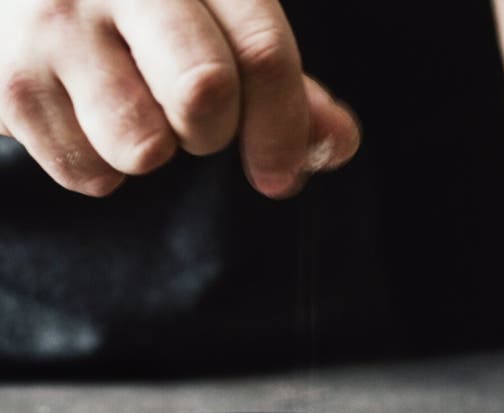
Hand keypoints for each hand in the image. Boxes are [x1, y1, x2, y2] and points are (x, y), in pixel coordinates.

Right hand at [0, 0, 359, 196]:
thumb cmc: (131, 9)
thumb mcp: (210, 20)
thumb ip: (275, 81)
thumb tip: (338, 144)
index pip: (261, 50)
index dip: (284, 126)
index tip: (281, 173)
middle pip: (204, 92)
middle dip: (211, 133)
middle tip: (193, 123)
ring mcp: (55, 24)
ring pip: (143, 147)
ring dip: (150, 151)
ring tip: (128, 109)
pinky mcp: (9, 82)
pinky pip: (88, 172)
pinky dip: (98, 165)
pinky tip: (83, 118)